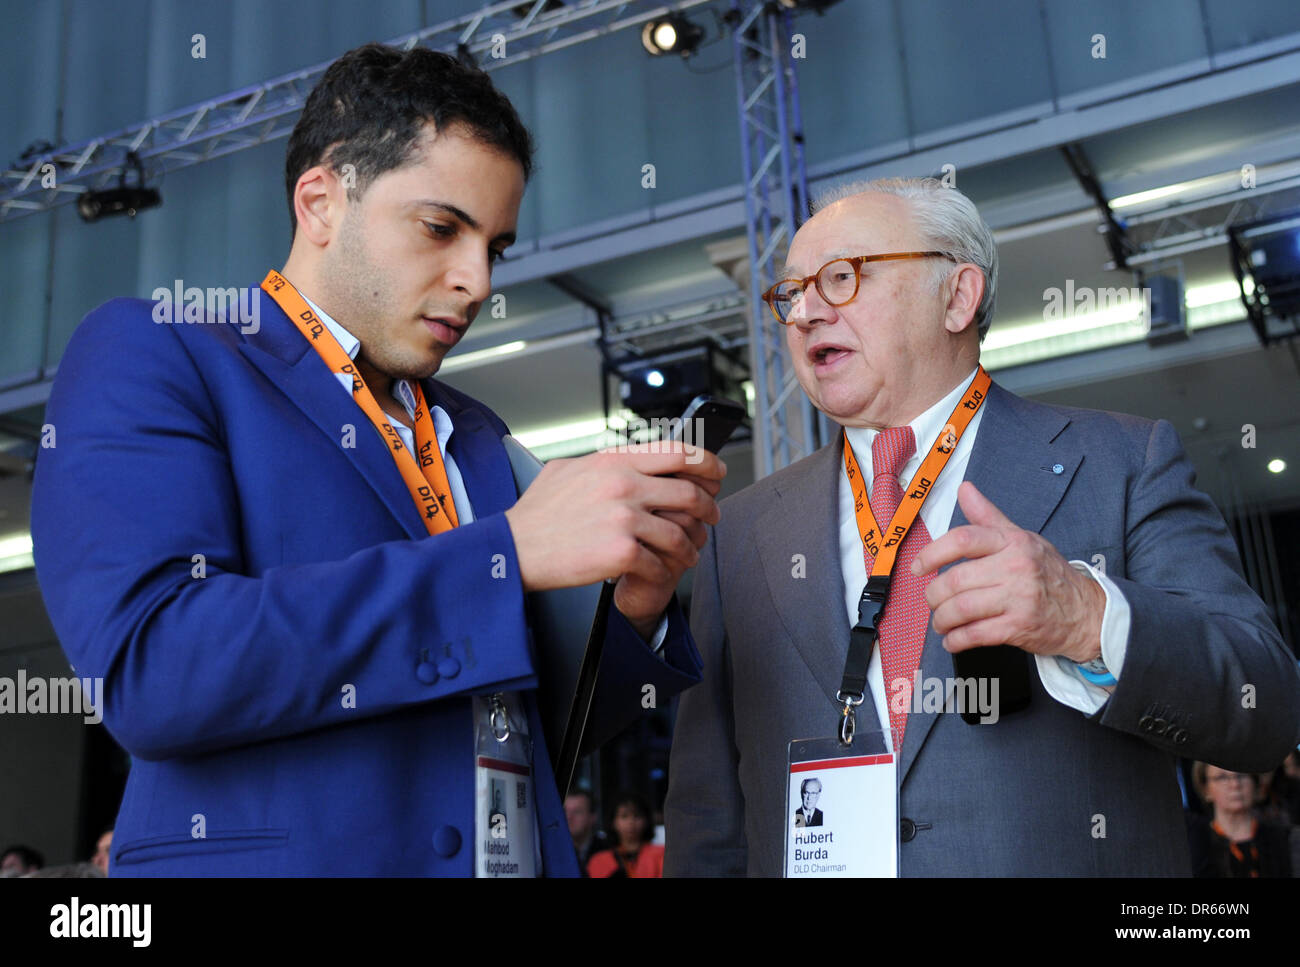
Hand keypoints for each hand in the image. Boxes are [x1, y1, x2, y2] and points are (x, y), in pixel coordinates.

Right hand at [504, 443, 724, 632]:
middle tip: (712, 516)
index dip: (708, 463)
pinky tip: (665, 572)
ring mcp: (623, 519)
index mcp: (613, 461)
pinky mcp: (621, 552)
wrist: (514, 549)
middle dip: (709, 507)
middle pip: (689, 493)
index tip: (717, 473)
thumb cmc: (537, 514)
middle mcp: (623, 485)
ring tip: (691, 552)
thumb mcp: (567, 469)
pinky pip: (661, 562)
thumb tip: (628, 455)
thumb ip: (602, 460)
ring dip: (692, 545)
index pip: (679, 453)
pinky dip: (668, 570)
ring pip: (681, 532)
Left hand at [910, 481, 1105, 663]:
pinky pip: (975, 634)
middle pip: (956, 579)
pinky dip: (956, 639)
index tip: (919, 566)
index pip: (963, 540)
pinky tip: (953, 639)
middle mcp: (1015, 567)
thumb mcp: (1021, 538)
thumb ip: (988, 517)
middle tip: (932, 601)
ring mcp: (1018, 598)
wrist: (1085, 611)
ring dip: (942, 619)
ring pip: (961, 608)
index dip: (933, 553)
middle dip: (934, 594)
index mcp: (1012, 542)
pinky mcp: (1019, 627)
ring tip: (941, 622)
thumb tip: (965, 489)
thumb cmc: (1047, 573)